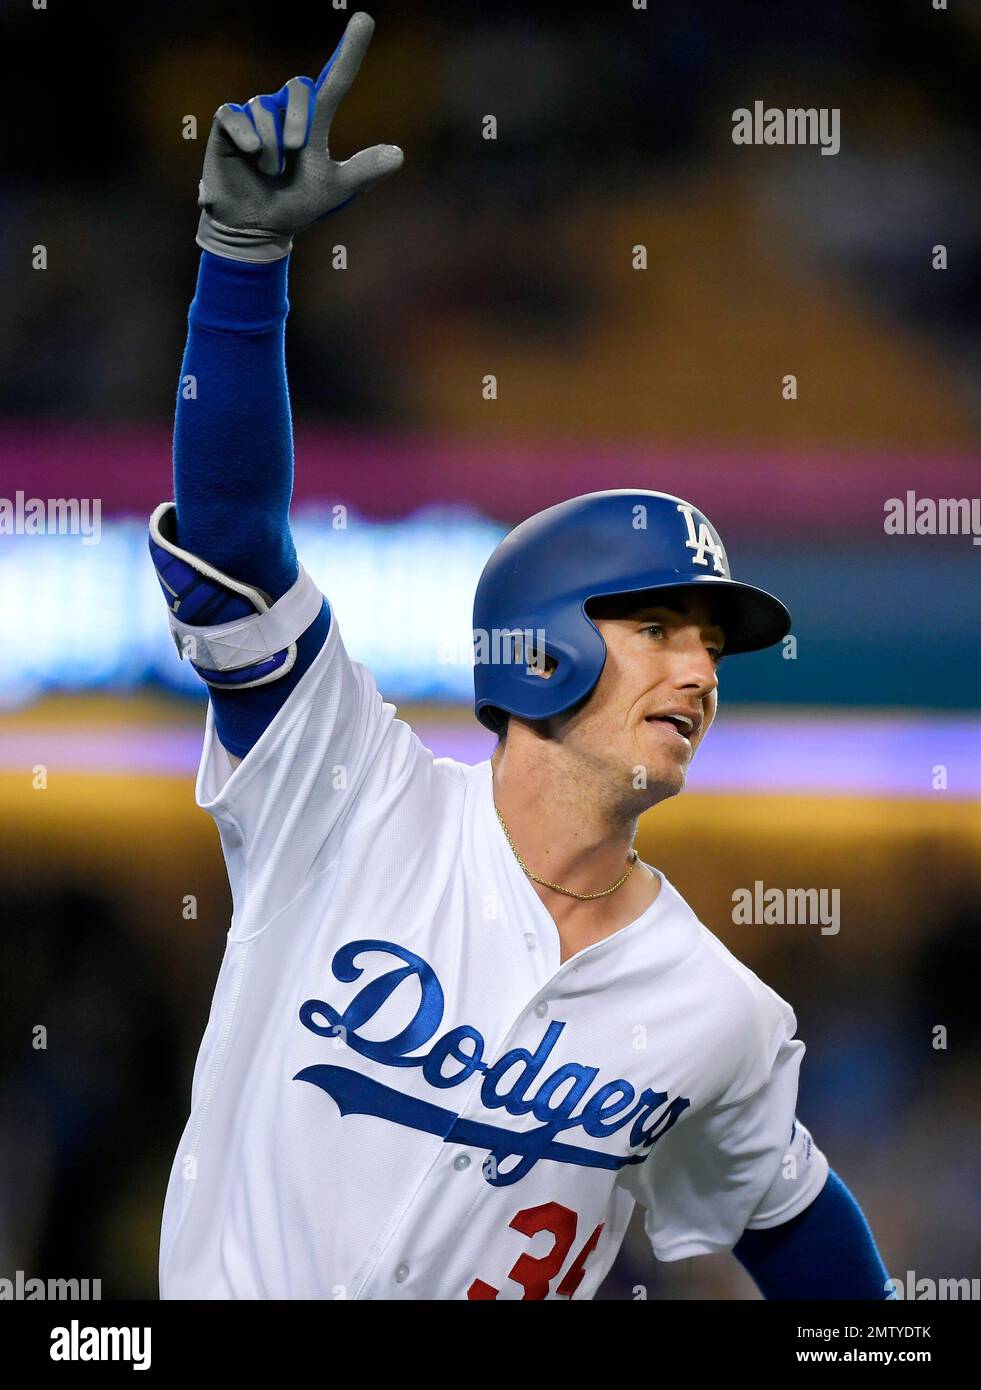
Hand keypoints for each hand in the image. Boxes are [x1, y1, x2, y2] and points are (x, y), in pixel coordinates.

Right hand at [196, 11, 402, 261]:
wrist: (258, 227)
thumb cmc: (296, 206)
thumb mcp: (333, 190)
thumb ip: (363, 171)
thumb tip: (399, 155)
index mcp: (313, 123)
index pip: (334, 81)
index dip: (350, 52)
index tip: (365, 20)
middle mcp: (284, 112)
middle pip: (298, 86)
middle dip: (298, 118)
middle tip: (294, 150)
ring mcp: (254, 118)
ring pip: (265, 107)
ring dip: (271, 145)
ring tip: (270, 172)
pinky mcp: (227, 126)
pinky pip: (234, 115)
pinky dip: (247, 137)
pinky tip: (251, 156)